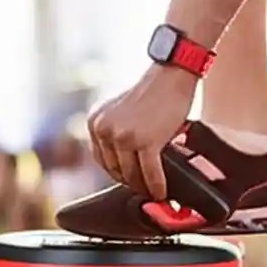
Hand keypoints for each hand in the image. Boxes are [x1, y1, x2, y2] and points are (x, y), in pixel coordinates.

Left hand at [88, 65, 197, 200]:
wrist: (171, 75)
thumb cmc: (152, 92)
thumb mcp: (121, 112)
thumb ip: (116, 134)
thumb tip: (125, 166)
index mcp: (95, 122)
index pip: (102, 159)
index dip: (117, 173)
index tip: (130, 180)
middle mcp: (104, 129)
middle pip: (115, 170)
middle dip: (131, 182)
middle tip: (145, 189)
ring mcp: (123, 136)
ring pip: (132, 175)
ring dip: (144, 187)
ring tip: (154, 191)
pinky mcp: (146, 141)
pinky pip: (150, 173)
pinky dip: (157, 185)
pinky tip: (163, 192)